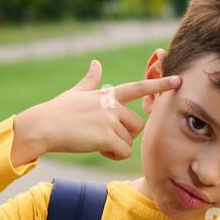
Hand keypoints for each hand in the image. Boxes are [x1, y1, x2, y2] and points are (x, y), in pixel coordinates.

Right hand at [11, 59, 180, 166]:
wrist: (40, 127)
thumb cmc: (55, 112)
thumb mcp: (76, 93)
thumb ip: (91, 81)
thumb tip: (96, 63)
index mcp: (107, 94)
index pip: (138, 87)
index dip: (159, 85)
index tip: (178, 80)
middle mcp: (112, 104)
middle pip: (137, 125)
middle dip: (125, 136)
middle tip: (104, 138)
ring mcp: (109, 119)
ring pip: (129, 141)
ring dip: (117, 147)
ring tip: (97, 143)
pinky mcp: (106, 136)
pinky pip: (123, 152)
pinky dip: (113, 156)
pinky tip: (98, 151)